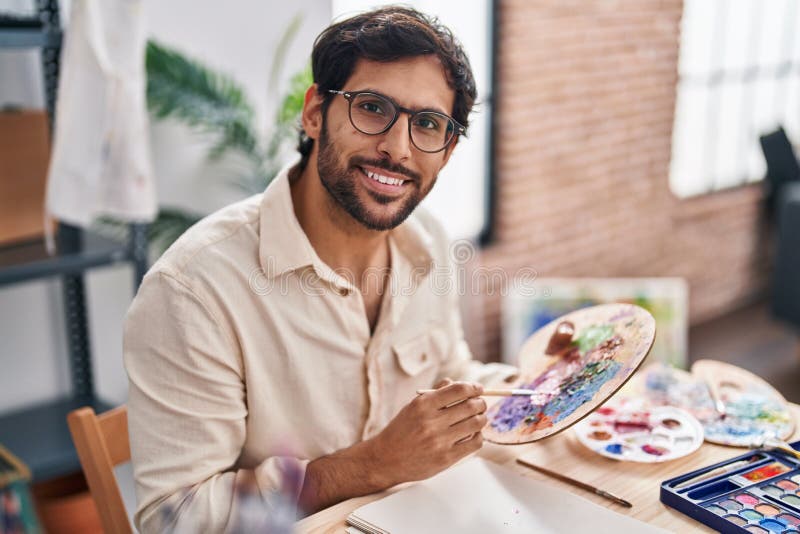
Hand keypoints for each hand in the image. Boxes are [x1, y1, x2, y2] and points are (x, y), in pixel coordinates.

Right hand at [366, 381, 486, 485]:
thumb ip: (435, 393)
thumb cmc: (401, 430)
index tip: (479, 389)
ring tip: (479, 418)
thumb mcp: (413, 406)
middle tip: (481, 404)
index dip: (473, 387)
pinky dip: (478, 436)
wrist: (386, 459)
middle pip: (471, 406)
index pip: (459, 390)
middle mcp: (431, 421)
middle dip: (481, 403)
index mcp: (423, 404)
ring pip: (475, 424)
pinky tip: (473, 434)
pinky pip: (474, 443)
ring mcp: (439, 441)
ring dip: (482, 419)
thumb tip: (456, 382)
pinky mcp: (446, 458)